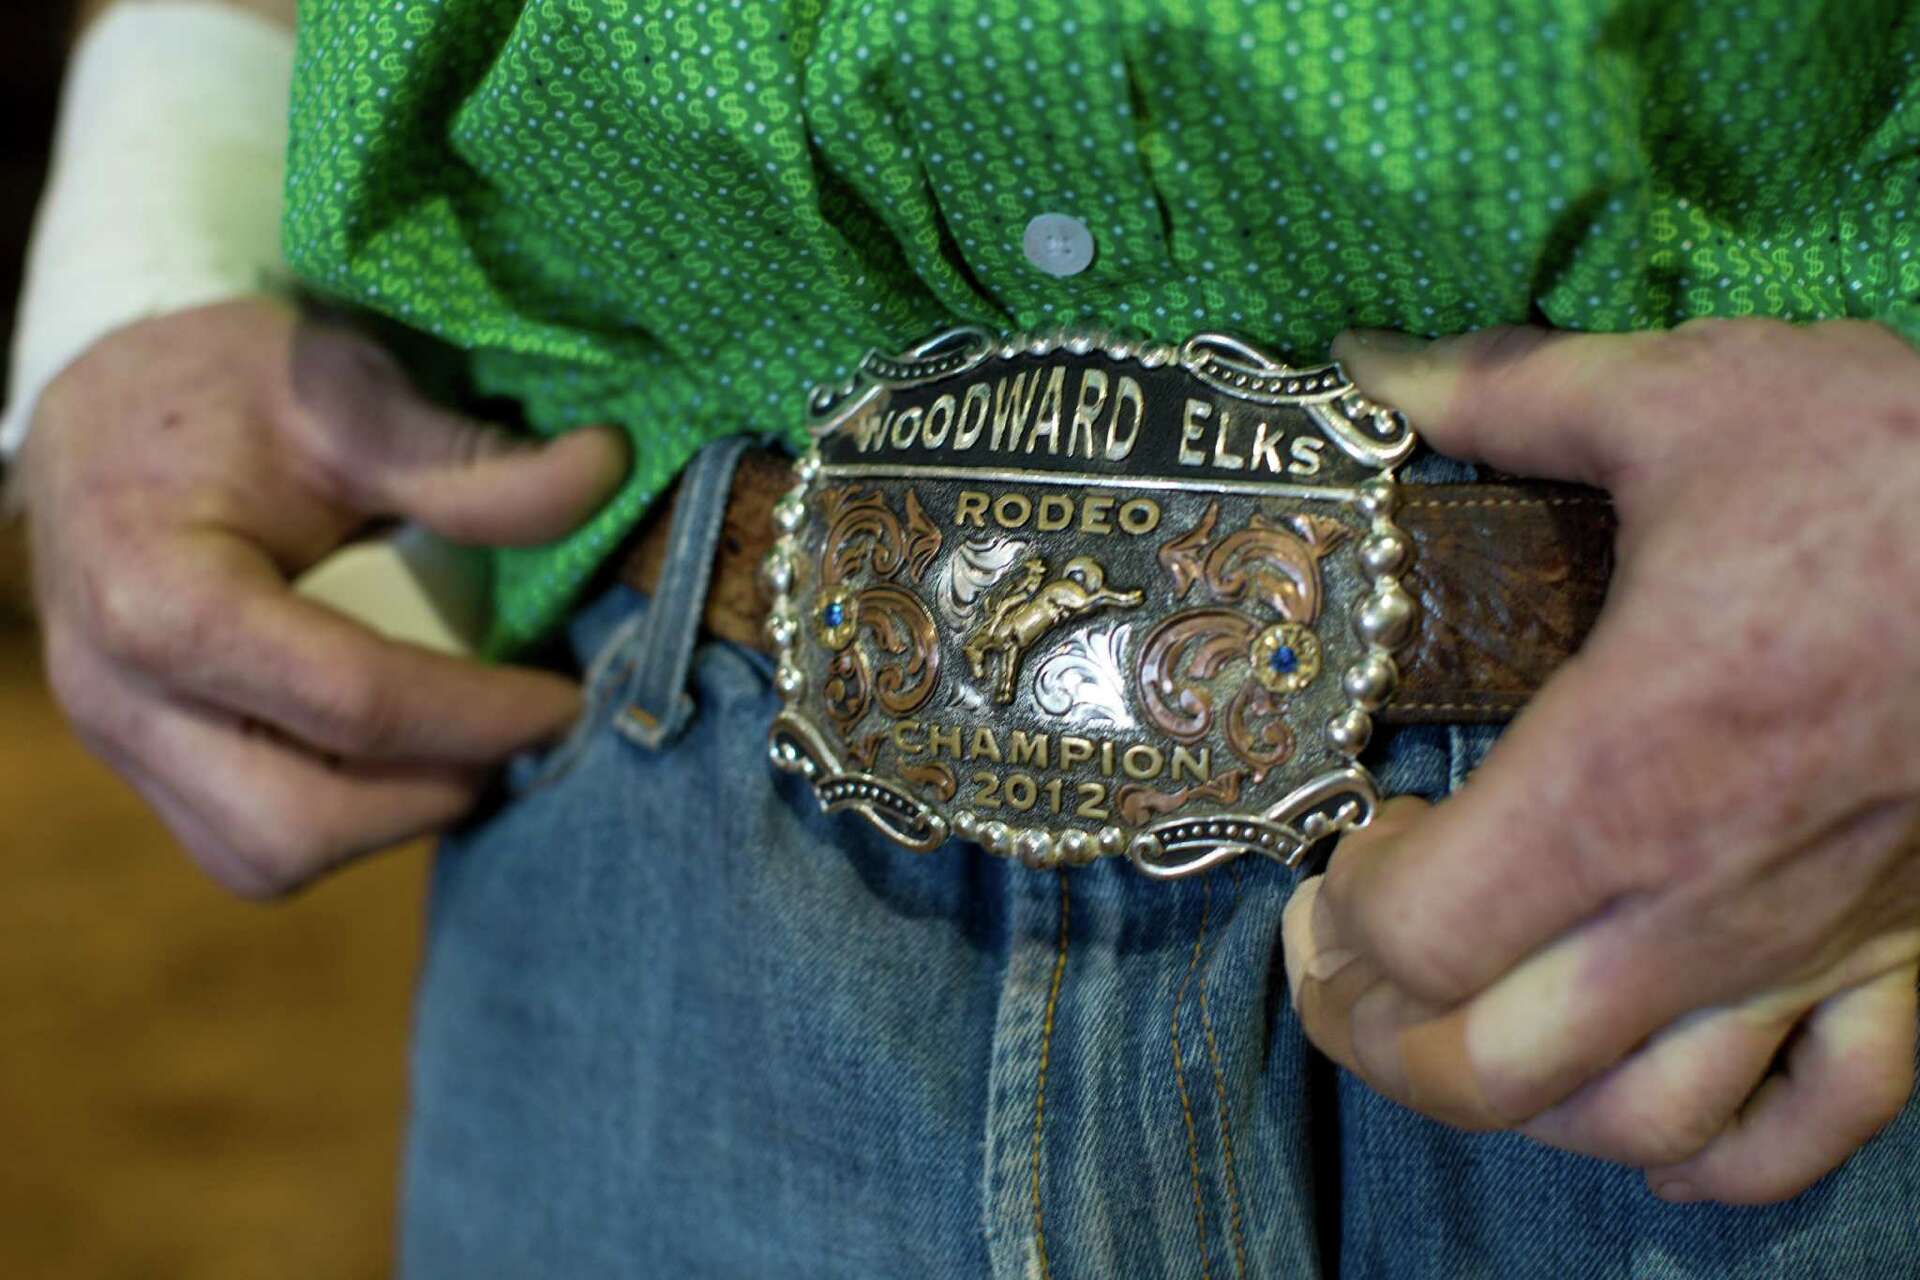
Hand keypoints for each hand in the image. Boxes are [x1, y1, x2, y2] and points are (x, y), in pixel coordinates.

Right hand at [14, 298, 626, 896]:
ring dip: (385, 818)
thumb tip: (607, 472)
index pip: (352, 704)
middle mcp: (116, 694)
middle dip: (428, 793)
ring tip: (458, 736)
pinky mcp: (137, 760)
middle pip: (293, 828)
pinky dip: (338, 815)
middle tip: (511, 730)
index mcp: (160, 597)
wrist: (100, 400)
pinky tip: (398, 746)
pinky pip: (242, 841)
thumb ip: (467, 459)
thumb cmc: (223, 385)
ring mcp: (115, 740)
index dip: (482, 714)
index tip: (568, 699)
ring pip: (263, 859)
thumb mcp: (348, 392)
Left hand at [1283, 318, 1919, 1203]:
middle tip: (1346, 973)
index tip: (1344, 851)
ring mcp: (1810, 955)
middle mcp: (1698, 900)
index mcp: (1618, 771)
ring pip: (1632, 1123)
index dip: (1344, 915)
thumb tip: (1368, 365)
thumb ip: (1506, 394)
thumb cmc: (1905, 464)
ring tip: (1471, 1036)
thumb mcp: (1691, 395)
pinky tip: (1657, 1131)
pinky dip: (1722, 1157)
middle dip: (1381, 1041)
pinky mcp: (1909, 967)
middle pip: (1488, 1070)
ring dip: (1523, 1110)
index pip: (1418, 931)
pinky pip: (1816, 1125)